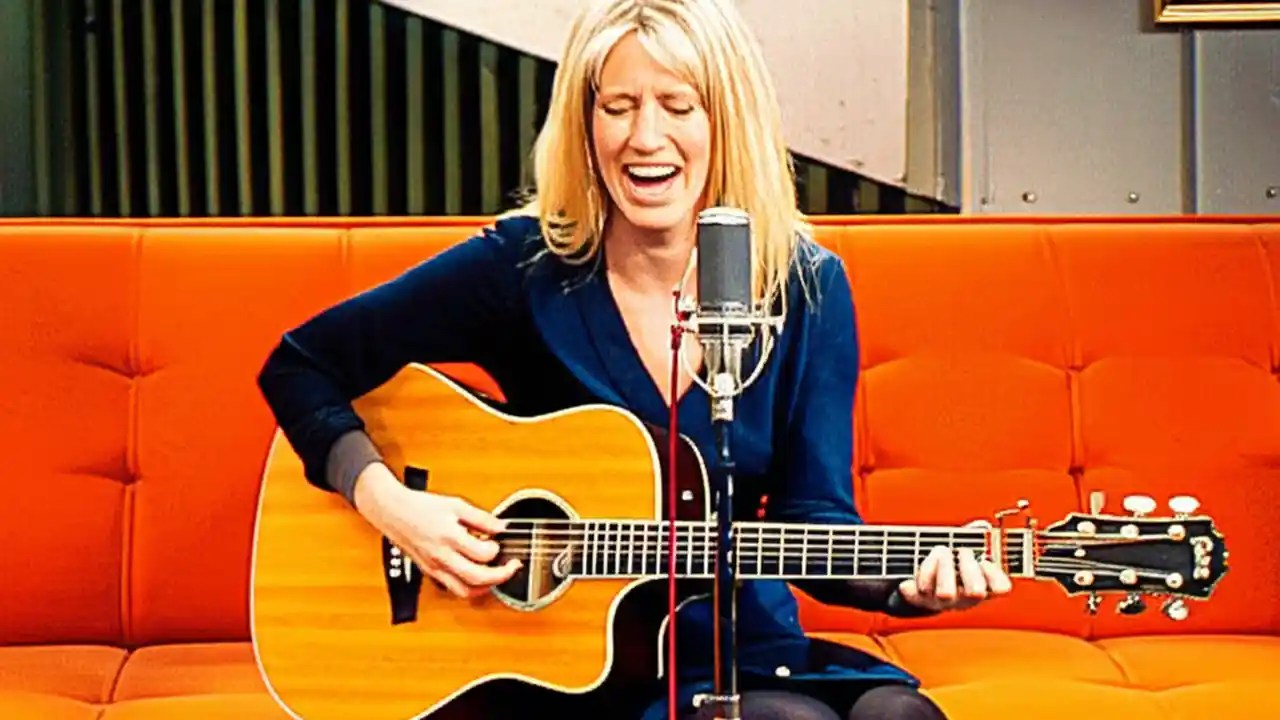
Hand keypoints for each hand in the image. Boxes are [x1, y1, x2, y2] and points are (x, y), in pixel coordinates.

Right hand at [353, 462, 520, 598]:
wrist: (394, 513)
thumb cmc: (421, 507)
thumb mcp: (455, 505)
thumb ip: (481, 518)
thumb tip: (501, 527)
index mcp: (450, 537)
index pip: (482, 554)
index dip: (497, 550)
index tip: (500, 542)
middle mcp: (442, 557)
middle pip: (477, 578)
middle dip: (501, 576)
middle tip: (512, 567)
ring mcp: (436, 568)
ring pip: (465, 591)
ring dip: (486, 588)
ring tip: (497, 576)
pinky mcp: (431, 573)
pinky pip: (454, 588)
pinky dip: (470, 587)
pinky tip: (478, 577)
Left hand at [897, 544, 1012, 611]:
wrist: (920, 583)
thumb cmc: (949, 562)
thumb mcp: (963, 547)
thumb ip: (974, 536)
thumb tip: (982, 526)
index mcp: (983, 585)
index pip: (1001, 588)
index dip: (995, 573)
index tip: (985, 559)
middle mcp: (966, 598)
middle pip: (976, 592)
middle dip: (969, 567)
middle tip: (964, 551)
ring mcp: (944, 601)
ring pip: (946, 592)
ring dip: (945, 566)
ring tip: (943, 551)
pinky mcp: (923, 599)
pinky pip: (924, 587)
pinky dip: (925, 569)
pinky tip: (927, 560)